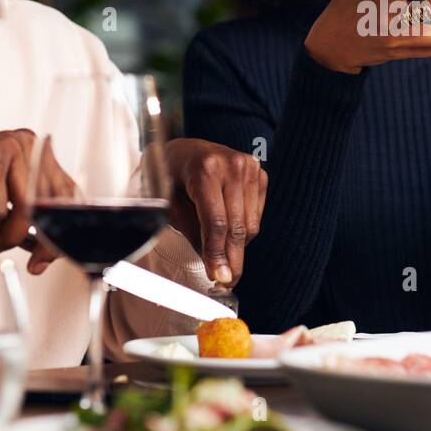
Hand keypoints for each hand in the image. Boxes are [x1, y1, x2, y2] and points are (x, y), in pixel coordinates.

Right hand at [0, 131, 64, 274]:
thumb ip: (25, 225)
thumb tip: (50, 249)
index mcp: (37, 153)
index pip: (66, 194)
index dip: (64, 229)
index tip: (49, 258)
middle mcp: (29, 145)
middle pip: (51, 204)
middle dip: (41, 242)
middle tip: (31, 264)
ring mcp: (11, 147)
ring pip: (26, 210)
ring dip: (6, 236)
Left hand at [165, 138, 266, 286]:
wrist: (183, 149)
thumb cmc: (171, 177)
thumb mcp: (170, 203)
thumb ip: (192, 232)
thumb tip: (215, 266)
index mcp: (205, 169)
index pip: (216, 223)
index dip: (217, 254)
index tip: (219, 278)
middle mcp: (232, 165)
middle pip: (237, 227)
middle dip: (232, 259)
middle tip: (227, 282)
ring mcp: (250, 166)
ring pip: (251, 225)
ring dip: (238, 247)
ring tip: (222, 256)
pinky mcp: (260, 172)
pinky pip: (257, 215)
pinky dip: (245, 230)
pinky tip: (228, 231)